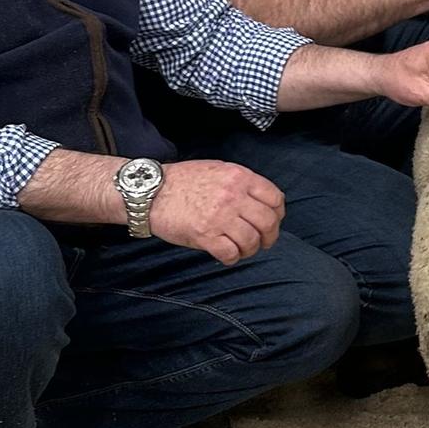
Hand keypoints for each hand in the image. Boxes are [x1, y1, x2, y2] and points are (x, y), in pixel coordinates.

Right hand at [148, 160, 284, 265]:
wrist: (150, 191)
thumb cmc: (182, 180)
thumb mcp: (218, 169)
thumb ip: (241, 183)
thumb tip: (260, 201)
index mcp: (239, 177)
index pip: (275, 198)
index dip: (278, 214)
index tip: (273, 221)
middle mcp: (233, 196)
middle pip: (268, 222)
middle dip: (270, 236)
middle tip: (263, 242)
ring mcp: (220, 217)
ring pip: (252, 241)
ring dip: (250, 250)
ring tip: (242, 249)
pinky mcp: (205, 235)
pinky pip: (230, 254)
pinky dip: (232, 258)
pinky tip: (227, 255)